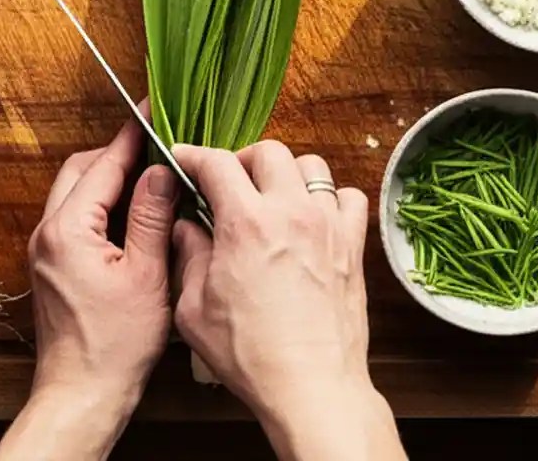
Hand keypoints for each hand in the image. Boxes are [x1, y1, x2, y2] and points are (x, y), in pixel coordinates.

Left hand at [0, 104, 178, 460]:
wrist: (82, 394)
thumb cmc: (116, 345)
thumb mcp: (147, 275)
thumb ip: (152, 216)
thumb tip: (162, 169)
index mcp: (68, 229)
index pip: (103, 164)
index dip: (133, 135)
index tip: (154, 110)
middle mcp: (47, 233)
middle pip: (81, 171)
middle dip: (118, 154)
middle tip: (158, 146)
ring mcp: (44, 250)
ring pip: (76, 194)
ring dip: (110, 181)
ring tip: (153, 178)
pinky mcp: (51, 267)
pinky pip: (75, 218)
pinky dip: (102, 207)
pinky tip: (135, 216)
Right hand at [172, 140, 405, 460]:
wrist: (311, 386)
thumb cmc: (251, 355)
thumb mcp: (193, 309)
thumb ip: (187, 256)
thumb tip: (186, 227)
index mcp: (246, 223)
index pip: (217, 162)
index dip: (194, 156)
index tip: (184, 161)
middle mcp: (291, 213)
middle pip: (268, 151)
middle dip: (241, 160)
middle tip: (228, 184)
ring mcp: (328, 226)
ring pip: (311, 166)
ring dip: (286, 174)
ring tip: (271, 197)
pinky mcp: (352, 246)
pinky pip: (349, 198)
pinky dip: (330, 198)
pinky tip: (312, 219)